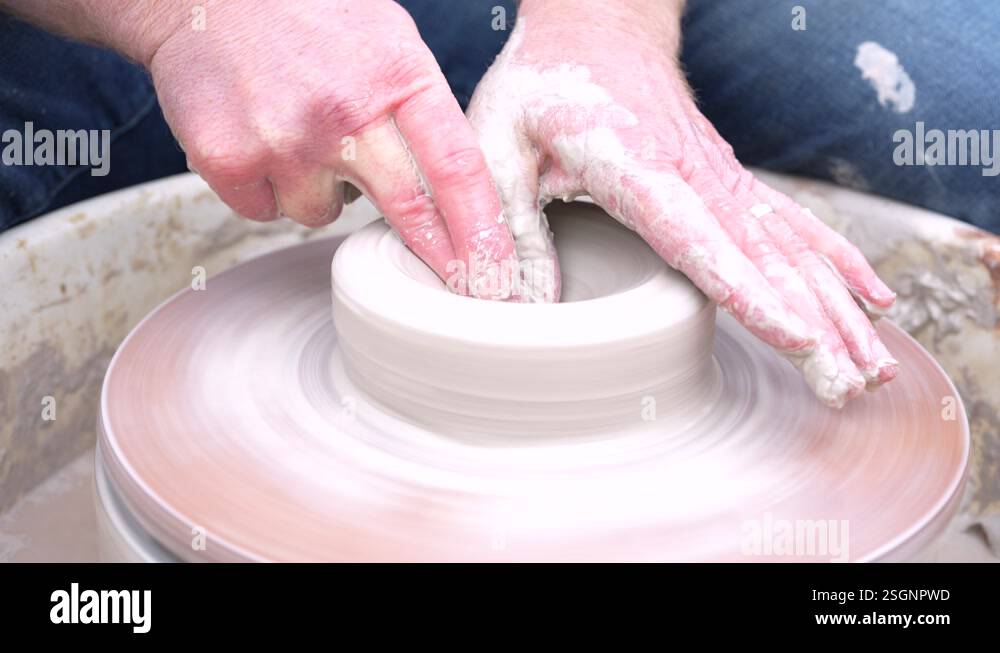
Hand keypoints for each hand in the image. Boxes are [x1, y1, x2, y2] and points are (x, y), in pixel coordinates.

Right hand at [141, 0, 515, 296]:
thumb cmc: (307, 14)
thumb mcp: (386, 41)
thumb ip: (419, 107)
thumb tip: (454, 187)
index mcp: (397, 76)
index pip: (457, 168)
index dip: (482, 230)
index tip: (497, 273)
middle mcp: (345, 111)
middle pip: (408, 211)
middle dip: (439, 257)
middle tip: (460, 284)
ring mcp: (286, 139)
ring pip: (324, 214)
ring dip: (320, 191)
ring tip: (301, 133)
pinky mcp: (229, 160)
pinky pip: (268, 212)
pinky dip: (267, 188)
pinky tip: (262, 138)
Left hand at [467, 0, 897, 405]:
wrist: (598, 21)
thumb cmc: (544, 82)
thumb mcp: (495, 143)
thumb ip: (506, 224)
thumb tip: (511, 308)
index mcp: (636, 165)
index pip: (700, 239)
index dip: (750, 292)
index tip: (797, 338)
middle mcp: (696, 172)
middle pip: (766, 256)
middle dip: (817, 324)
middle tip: (851, 386)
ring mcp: (723, 176)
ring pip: (794, 247)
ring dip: (838, 307)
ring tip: (872, 367)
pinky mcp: (732, 181)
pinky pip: (796, 227)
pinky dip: (839, 265)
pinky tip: (871, 302)